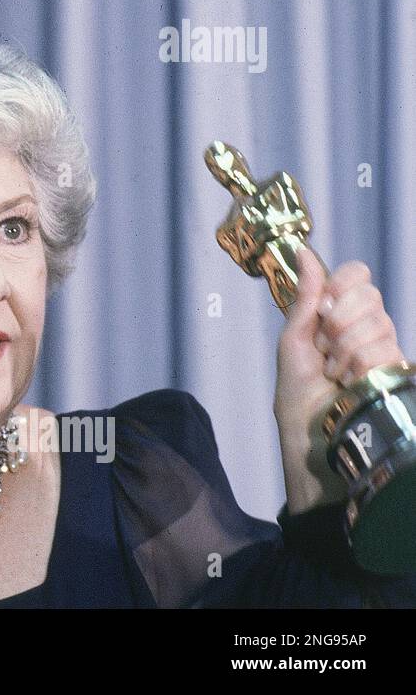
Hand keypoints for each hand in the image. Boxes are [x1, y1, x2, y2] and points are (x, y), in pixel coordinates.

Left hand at [275, 246, 405, 511]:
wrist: (314, 444)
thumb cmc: (299, 399)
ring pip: (379, 325)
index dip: (343, 287)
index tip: (325, 311)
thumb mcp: (294, 343)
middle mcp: (368, 330)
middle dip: (338, 325)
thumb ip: (306, 298)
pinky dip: (361, 368)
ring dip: (346, 352)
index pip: (358, 276)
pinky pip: (387, 352)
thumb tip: (303, 250)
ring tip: (336, 376)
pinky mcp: (400, 374)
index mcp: (340, 317)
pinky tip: (351, 385)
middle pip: (369, 297)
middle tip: (324, 353)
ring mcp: (387, 352)